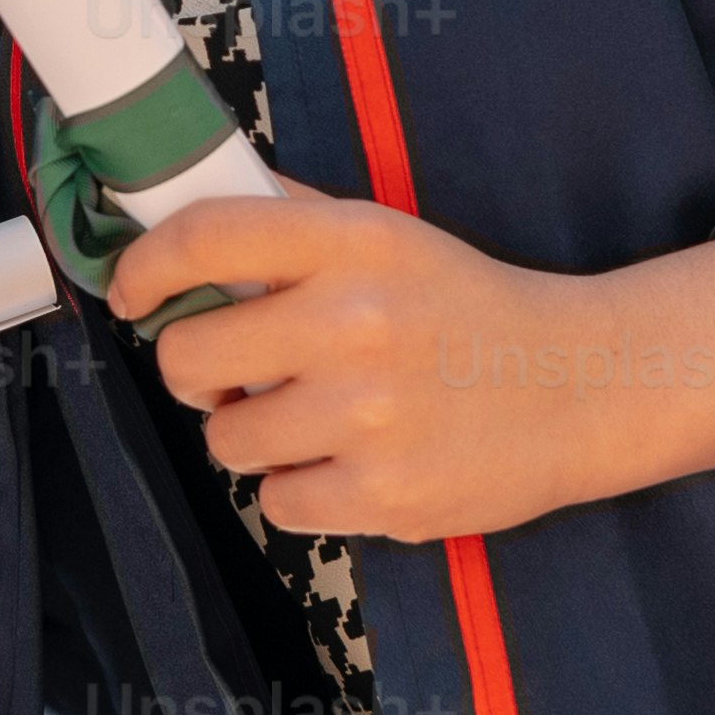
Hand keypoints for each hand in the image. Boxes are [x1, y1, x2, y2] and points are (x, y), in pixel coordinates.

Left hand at [105, 202, 714, 546]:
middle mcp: (355, 322)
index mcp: (353, 243)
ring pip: (225, 439)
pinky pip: (277, 503)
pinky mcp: (385, 495)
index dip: (144, 267)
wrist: (581, 386)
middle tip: (232, 372)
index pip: (205, 238)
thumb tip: (178, 210)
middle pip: (189, 356)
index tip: (133, 292)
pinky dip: (299, 489)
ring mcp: (369, 415)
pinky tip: (348, 460)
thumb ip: (290, 221)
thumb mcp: (389, 236)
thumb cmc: (468, 309)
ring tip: (310, 417)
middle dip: (195, 370)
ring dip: (250, 433)